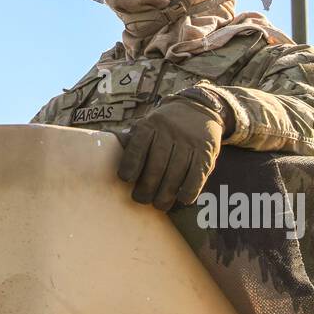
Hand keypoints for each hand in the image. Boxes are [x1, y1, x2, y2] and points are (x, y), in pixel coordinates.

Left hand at [118, 94, 224, 209]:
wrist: (199, 108)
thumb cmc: (166, 124)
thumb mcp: (149, 124)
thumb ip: (134, 139)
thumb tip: (106, 153)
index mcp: (151, 124)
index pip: (138, 146)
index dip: (130, 164)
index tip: (125, 179)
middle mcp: (170, 131)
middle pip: (156, 165)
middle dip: (147, 187)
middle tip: (141, 199)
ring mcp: (189, 141)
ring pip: (175, 173)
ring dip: (166, 194)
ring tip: (159, 205)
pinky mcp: (206, 151)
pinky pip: (196, 175)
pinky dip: (188, 190)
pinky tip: (181, 199)